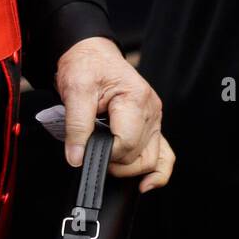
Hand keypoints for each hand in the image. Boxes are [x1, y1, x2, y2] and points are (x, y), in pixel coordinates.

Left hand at [54, 36, 173, 192]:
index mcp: (136, 98)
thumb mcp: (75, 90)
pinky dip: (158, 173)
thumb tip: (76, 157)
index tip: (87, 148)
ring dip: (130, 169)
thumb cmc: (86, 67)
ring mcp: (154, 118)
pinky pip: (164, 155)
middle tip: (91, 152)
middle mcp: (151, 109)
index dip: (105, 153)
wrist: (92, 55)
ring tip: (108, 162)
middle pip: (139, 155)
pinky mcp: (152, 125)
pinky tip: (146, 184)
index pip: (126, 143)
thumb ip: (76, 125)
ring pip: (152, 159)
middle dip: (115, 162)